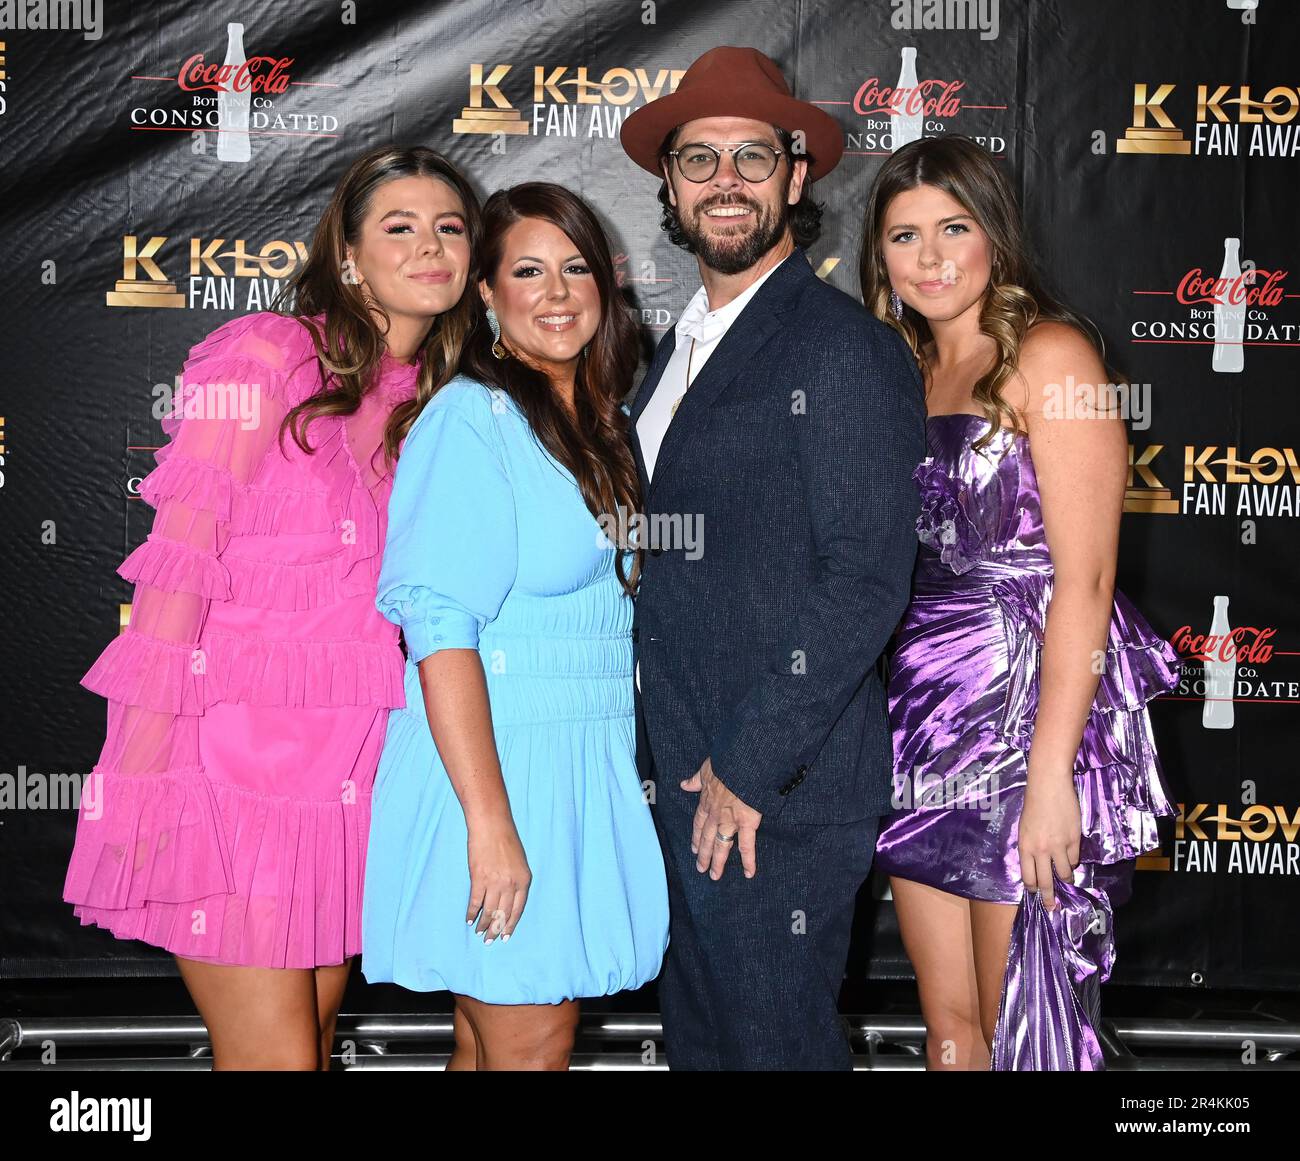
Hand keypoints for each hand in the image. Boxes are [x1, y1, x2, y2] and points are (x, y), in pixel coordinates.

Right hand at [466, 817, 530, 943]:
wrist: (492, 825)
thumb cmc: (506, 839)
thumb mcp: (519, 861)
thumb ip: (515, 880)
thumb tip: (506, 899)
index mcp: (524, 880)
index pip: (518, 910)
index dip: (511, 925)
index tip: (505, 936)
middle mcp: (511, 884)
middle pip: (503, 914)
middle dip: (496, 929)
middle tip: (489, 941)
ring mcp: (494, 882)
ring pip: (489, 911)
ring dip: (483, 924)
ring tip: (479, 932)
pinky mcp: (479, 878)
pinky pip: (475, 901)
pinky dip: (471, 912)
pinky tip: (469, 919)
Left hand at [683, 757, 761, 880]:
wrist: (741, 765)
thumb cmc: (725, 765)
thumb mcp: (705, 770)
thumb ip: (695, 780)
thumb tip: (684, 784)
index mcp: (706, 802)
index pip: (698, 824)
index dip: (695, 837)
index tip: (693, 848)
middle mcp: (716, 815)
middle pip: (707, 839)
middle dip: (703, 855)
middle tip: (701, 868)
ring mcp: (730, 821)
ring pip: (722, 846)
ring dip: (718, 862)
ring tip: (714, 875)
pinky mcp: (747, 823)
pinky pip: (747, 846)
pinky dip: (748, 861)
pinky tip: (748, 873)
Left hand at [1017, 770, 1080, 911]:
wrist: (1048, 786)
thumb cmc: (1033, 804)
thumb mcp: (1024, 828)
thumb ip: (1030, 847)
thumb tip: (1037, 863)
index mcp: (1024, 847)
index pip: (1028, 876)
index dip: (1032, 888)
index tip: (1035, 894)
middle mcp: (1040, 850)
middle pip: (1045, 881)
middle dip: (1049, 896)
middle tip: (1053, 906)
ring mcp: (1058, 846)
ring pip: (1064, 873)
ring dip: (1066, 878)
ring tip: (1066, 880)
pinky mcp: (1073, 840)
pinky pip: (1075, 858)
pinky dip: (1073, 861)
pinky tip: (1071, 857)